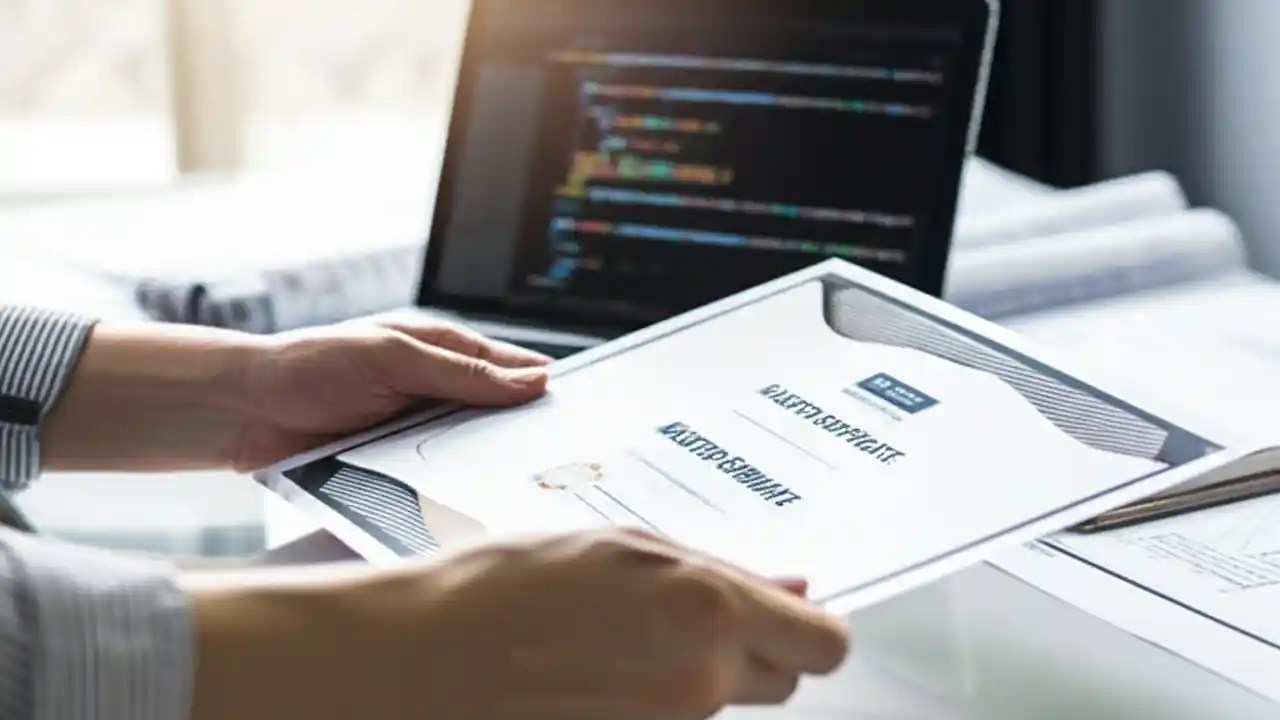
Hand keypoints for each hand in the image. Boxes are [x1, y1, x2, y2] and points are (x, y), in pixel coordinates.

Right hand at [185, 529, 850, 719]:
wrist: (419, 663)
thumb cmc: (498, 591)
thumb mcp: (619, 548)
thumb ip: (714, 572)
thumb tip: (788, 590)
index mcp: (708, 609)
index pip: (824, 643)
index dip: (806, 624)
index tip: (786, 613)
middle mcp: (702, 681)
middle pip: (783, 677)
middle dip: (755, 647)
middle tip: (690, 616)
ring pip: (727, 702)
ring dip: (703, 673)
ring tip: (629, 637)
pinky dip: (659, 699)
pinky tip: (607, 670)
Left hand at [233, 318, 550, 468]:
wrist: (241, 413)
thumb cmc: (310, 367)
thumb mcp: (394, 358)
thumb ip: (462, 373)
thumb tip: (533, 380)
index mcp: (440, 349)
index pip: (509, 368)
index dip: (542, 388)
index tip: (577, 415)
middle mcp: (433, 390)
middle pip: (496, 416)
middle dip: (522, 436)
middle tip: (560, 462)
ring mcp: (414, 431)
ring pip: (468, 454)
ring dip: (486, 468)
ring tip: (523, 489)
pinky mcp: (393, 468)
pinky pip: (434, 482)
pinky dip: (450, 491)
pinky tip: (470, 506)